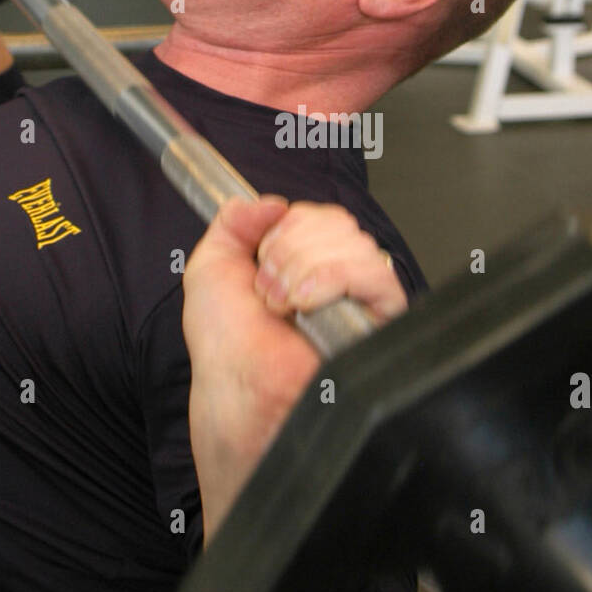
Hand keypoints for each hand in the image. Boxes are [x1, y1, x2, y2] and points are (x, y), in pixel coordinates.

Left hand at [182, 196, 406, 542]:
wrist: (243, 391)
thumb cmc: (227, 350)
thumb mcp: (210, 270)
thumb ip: (232, 222)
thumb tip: (266, 201)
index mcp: (300, 265)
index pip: (318, 214)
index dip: (288, 226)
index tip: (262, 254)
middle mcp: (334, 279)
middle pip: (337, 221)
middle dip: (291, 247)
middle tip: (269, 288)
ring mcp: (360, 299)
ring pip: (355, 242)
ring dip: (305, 266)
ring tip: (285, 304)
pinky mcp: (381, 319)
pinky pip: (377, 274)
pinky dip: (332, 278)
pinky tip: (306, 304)